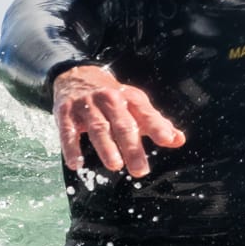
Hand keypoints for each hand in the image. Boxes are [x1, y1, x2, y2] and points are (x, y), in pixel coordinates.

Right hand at [53, 65, 184, 177]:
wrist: (76, 75)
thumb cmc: (111, 97)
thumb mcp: (134, 104)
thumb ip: (156, 123)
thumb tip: (178, 140)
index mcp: (129, 98)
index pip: (145, 113)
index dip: (157, 126)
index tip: (167, 140)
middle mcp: (109, 99)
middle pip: (123, 124)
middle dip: (132, 147)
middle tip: (141, 170)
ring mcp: (87, 105)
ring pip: (98, 127)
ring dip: (106, 147)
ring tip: (115, 165)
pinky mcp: (66, 113)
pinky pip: (68, 131)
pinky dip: (71, 147)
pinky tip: (76, 164)